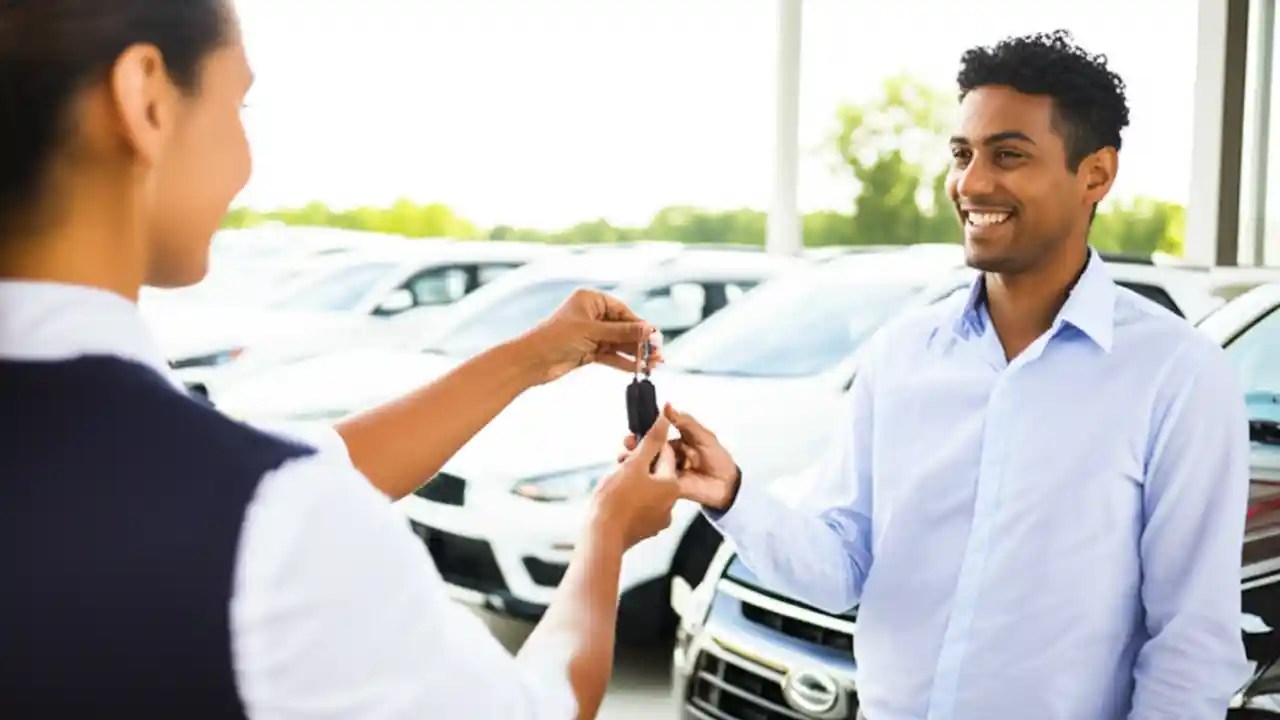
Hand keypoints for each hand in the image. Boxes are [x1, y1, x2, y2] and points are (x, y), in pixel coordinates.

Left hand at [517, 288, 660, 385]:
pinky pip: (610, 355)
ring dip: (635, 353)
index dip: (639, 325)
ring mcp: (590, 334)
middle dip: (640, 341)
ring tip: (654, 364)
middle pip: (622, 328)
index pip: (622, 311)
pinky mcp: (588, 351)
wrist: (531, 361)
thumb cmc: (556, 338)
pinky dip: (623, 361)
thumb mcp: (592, 332)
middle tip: (658, 353)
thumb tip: (648, 329)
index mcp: (590, 300)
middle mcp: (591, 315)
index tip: (654, 336)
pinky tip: (638, 368)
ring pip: (618, 343)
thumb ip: (622, 332)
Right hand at [593, 415, 679, 548]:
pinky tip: (615, 498)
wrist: (602, 537)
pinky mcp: (646, 529)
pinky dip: (630, 499)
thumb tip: (666, 418)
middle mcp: (670, 503)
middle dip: (638, 464)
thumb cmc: (617, 498)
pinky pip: (641, 506)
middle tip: (619, 462)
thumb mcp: (635, 464)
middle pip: (656, 473)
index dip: (647, 446)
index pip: (665, 454)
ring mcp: (658, 519)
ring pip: (647, 489)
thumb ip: (652, 441)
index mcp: (672, 485)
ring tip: (614, 481)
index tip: (632, 443)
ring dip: (633, 481)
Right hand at [620, 403, 739, 511]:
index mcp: (676, 443)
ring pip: (648, 465)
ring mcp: (668, 472)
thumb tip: (667, 405)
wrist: (728, 484)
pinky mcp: (668, 487)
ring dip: (635, 461)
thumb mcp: (703, 436)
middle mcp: (669, 457)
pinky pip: (654, 481)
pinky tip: (635, 474)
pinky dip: (644, 477)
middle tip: (627, 442)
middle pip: (648, 450)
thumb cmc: (718, 458)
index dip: (644, 431)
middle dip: (634, 446)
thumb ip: (684, 422)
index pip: (656, 435)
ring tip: (625, 458)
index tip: (633, 427)